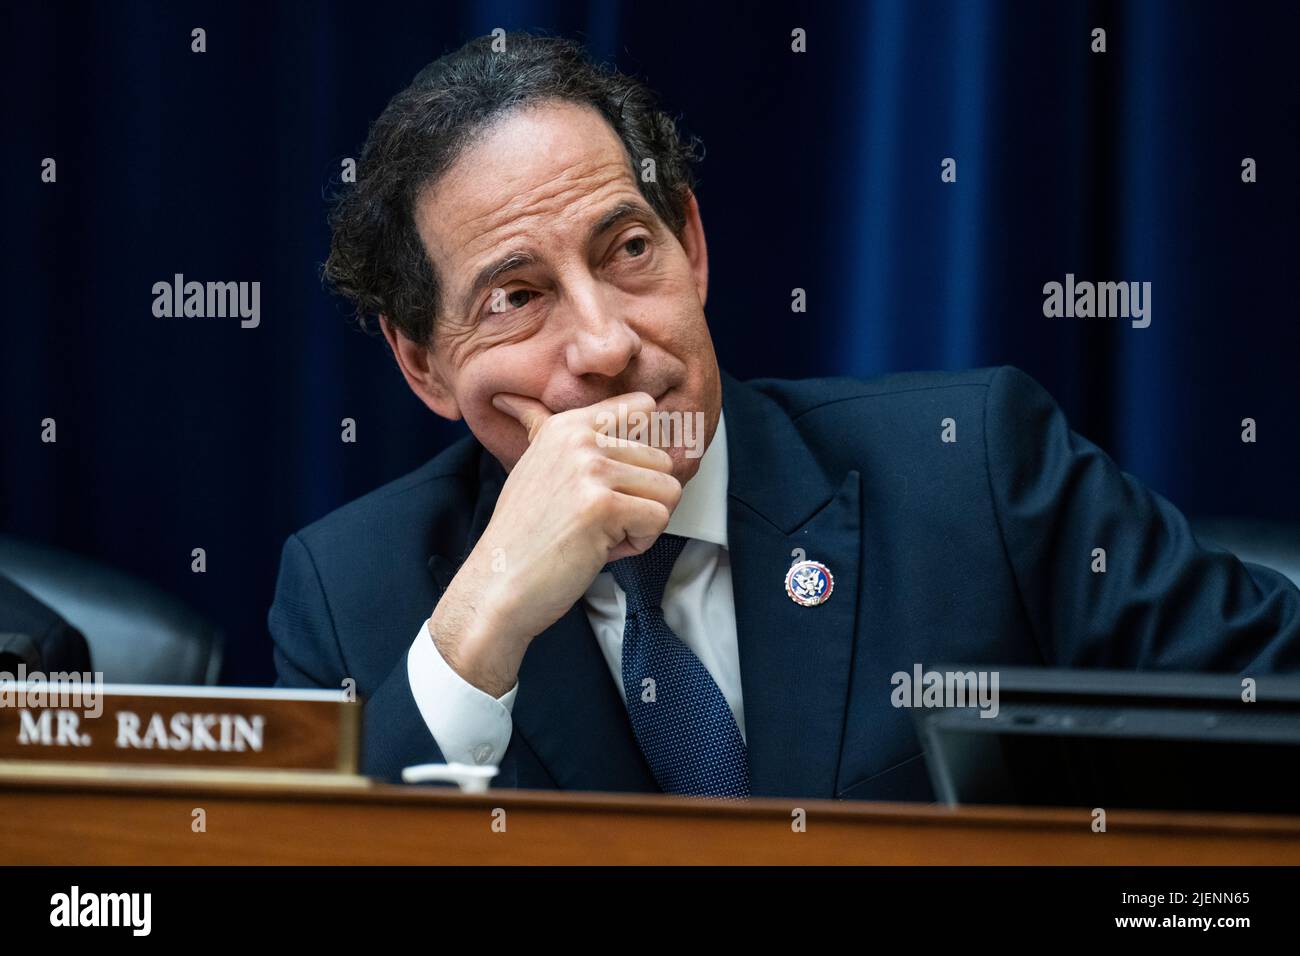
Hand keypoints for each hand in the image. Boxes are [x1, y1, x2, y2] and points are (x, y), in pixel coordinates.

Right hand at [425, 391, 680, 695]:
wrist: (499, 585)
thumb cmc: (522, 537)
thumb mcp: (533, 467)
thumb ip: (542, 431)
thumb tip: (511, 400)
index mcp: (566, 426)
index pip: (641, 406)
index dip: (645, 451)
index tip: (620, 479)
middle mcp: (578, 439)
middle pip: (663, 461)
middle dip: (641, 500)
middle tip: (598, 523)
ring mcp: (590, 470)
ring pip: (668, 490)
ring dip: (642, 523)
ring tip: (599, 534)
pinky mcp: (602, 506)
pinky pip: (659, 519)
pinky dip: (638, 544)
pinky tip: (600, 549)